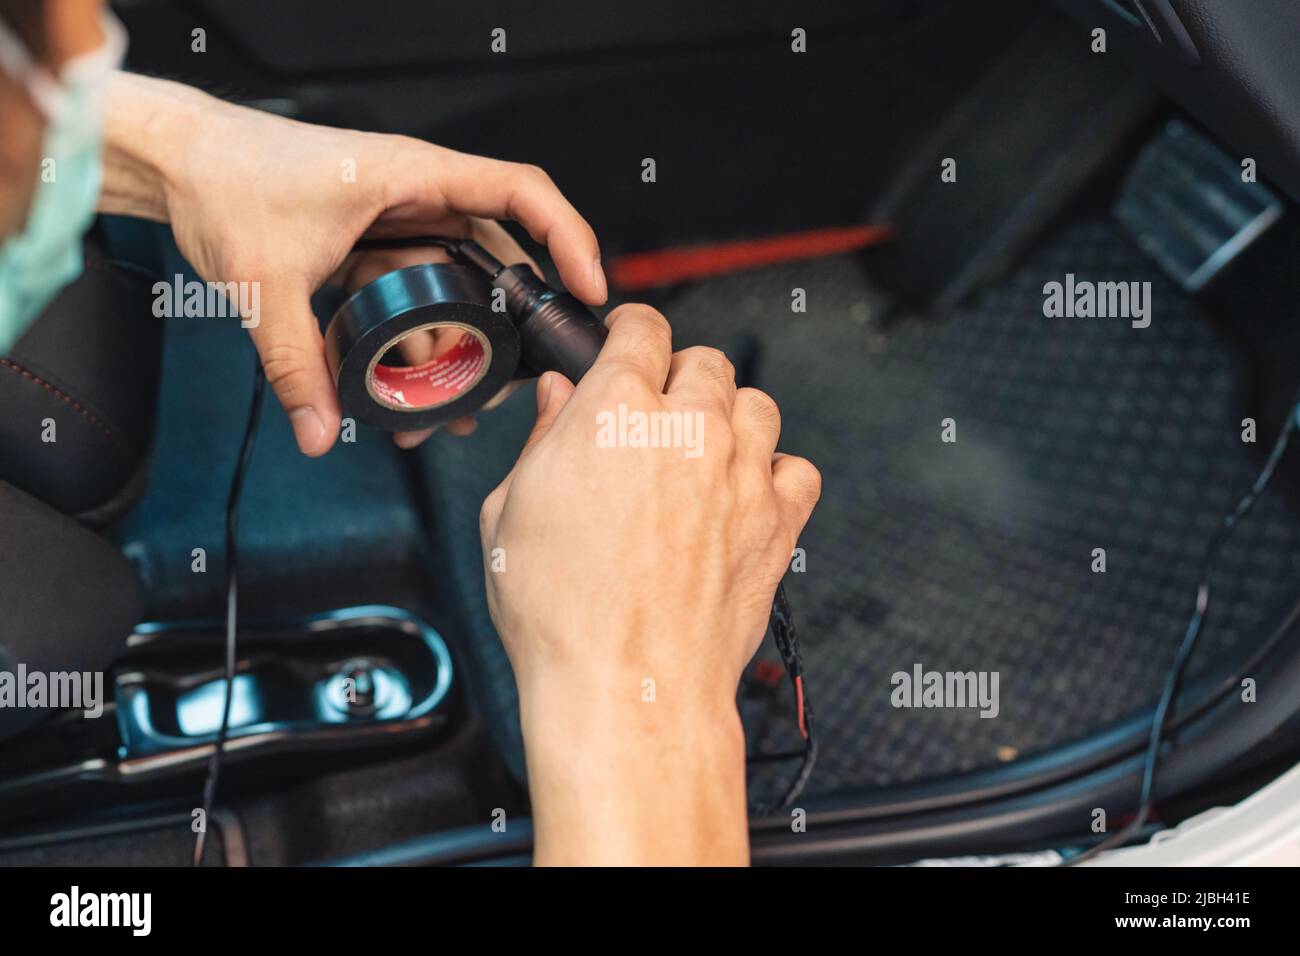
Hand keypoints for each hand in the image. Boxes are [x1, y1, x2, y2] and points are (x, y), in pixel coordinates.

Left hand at [101, 72, 605, 454]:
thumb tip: (321, 429)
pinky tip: (412, 383)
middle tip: (517, 381)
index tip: (590, 287)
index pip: (520, 191)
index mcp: (410, 174)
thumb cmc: (225, 181)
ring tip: (452, 405)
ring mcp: (401, 220)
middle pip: (500, 256)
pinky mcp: (380, 245)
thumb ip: (294, 363)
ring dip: (462, 344)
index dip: (569, 236)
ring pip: (460, 285)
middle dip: (512, 324)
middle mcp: (418, 194)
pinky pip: (422, 294)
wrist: (180, 165)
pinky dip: (424, 337)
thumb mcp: (264, 280)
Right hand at [479, 304, 820, 864]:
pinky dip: (777, 473)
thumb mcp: (511, 511)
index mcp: (615, 412)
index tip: (628, 340)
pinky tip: (745, 495)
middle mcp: (688, 429)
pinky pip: (798, 468)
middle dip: (680, 375)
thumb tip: (559, 399)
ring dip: (730, 418)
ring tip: (702, 453)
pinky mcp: (778, 521)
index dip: (630, 330)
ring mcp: (741, 473)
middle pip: (706, 360)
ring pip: (757, 405)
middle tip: (657, 411)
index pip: (642, 327)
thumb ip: (542, 439)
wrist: (628, 685)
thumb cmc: (563, 614)